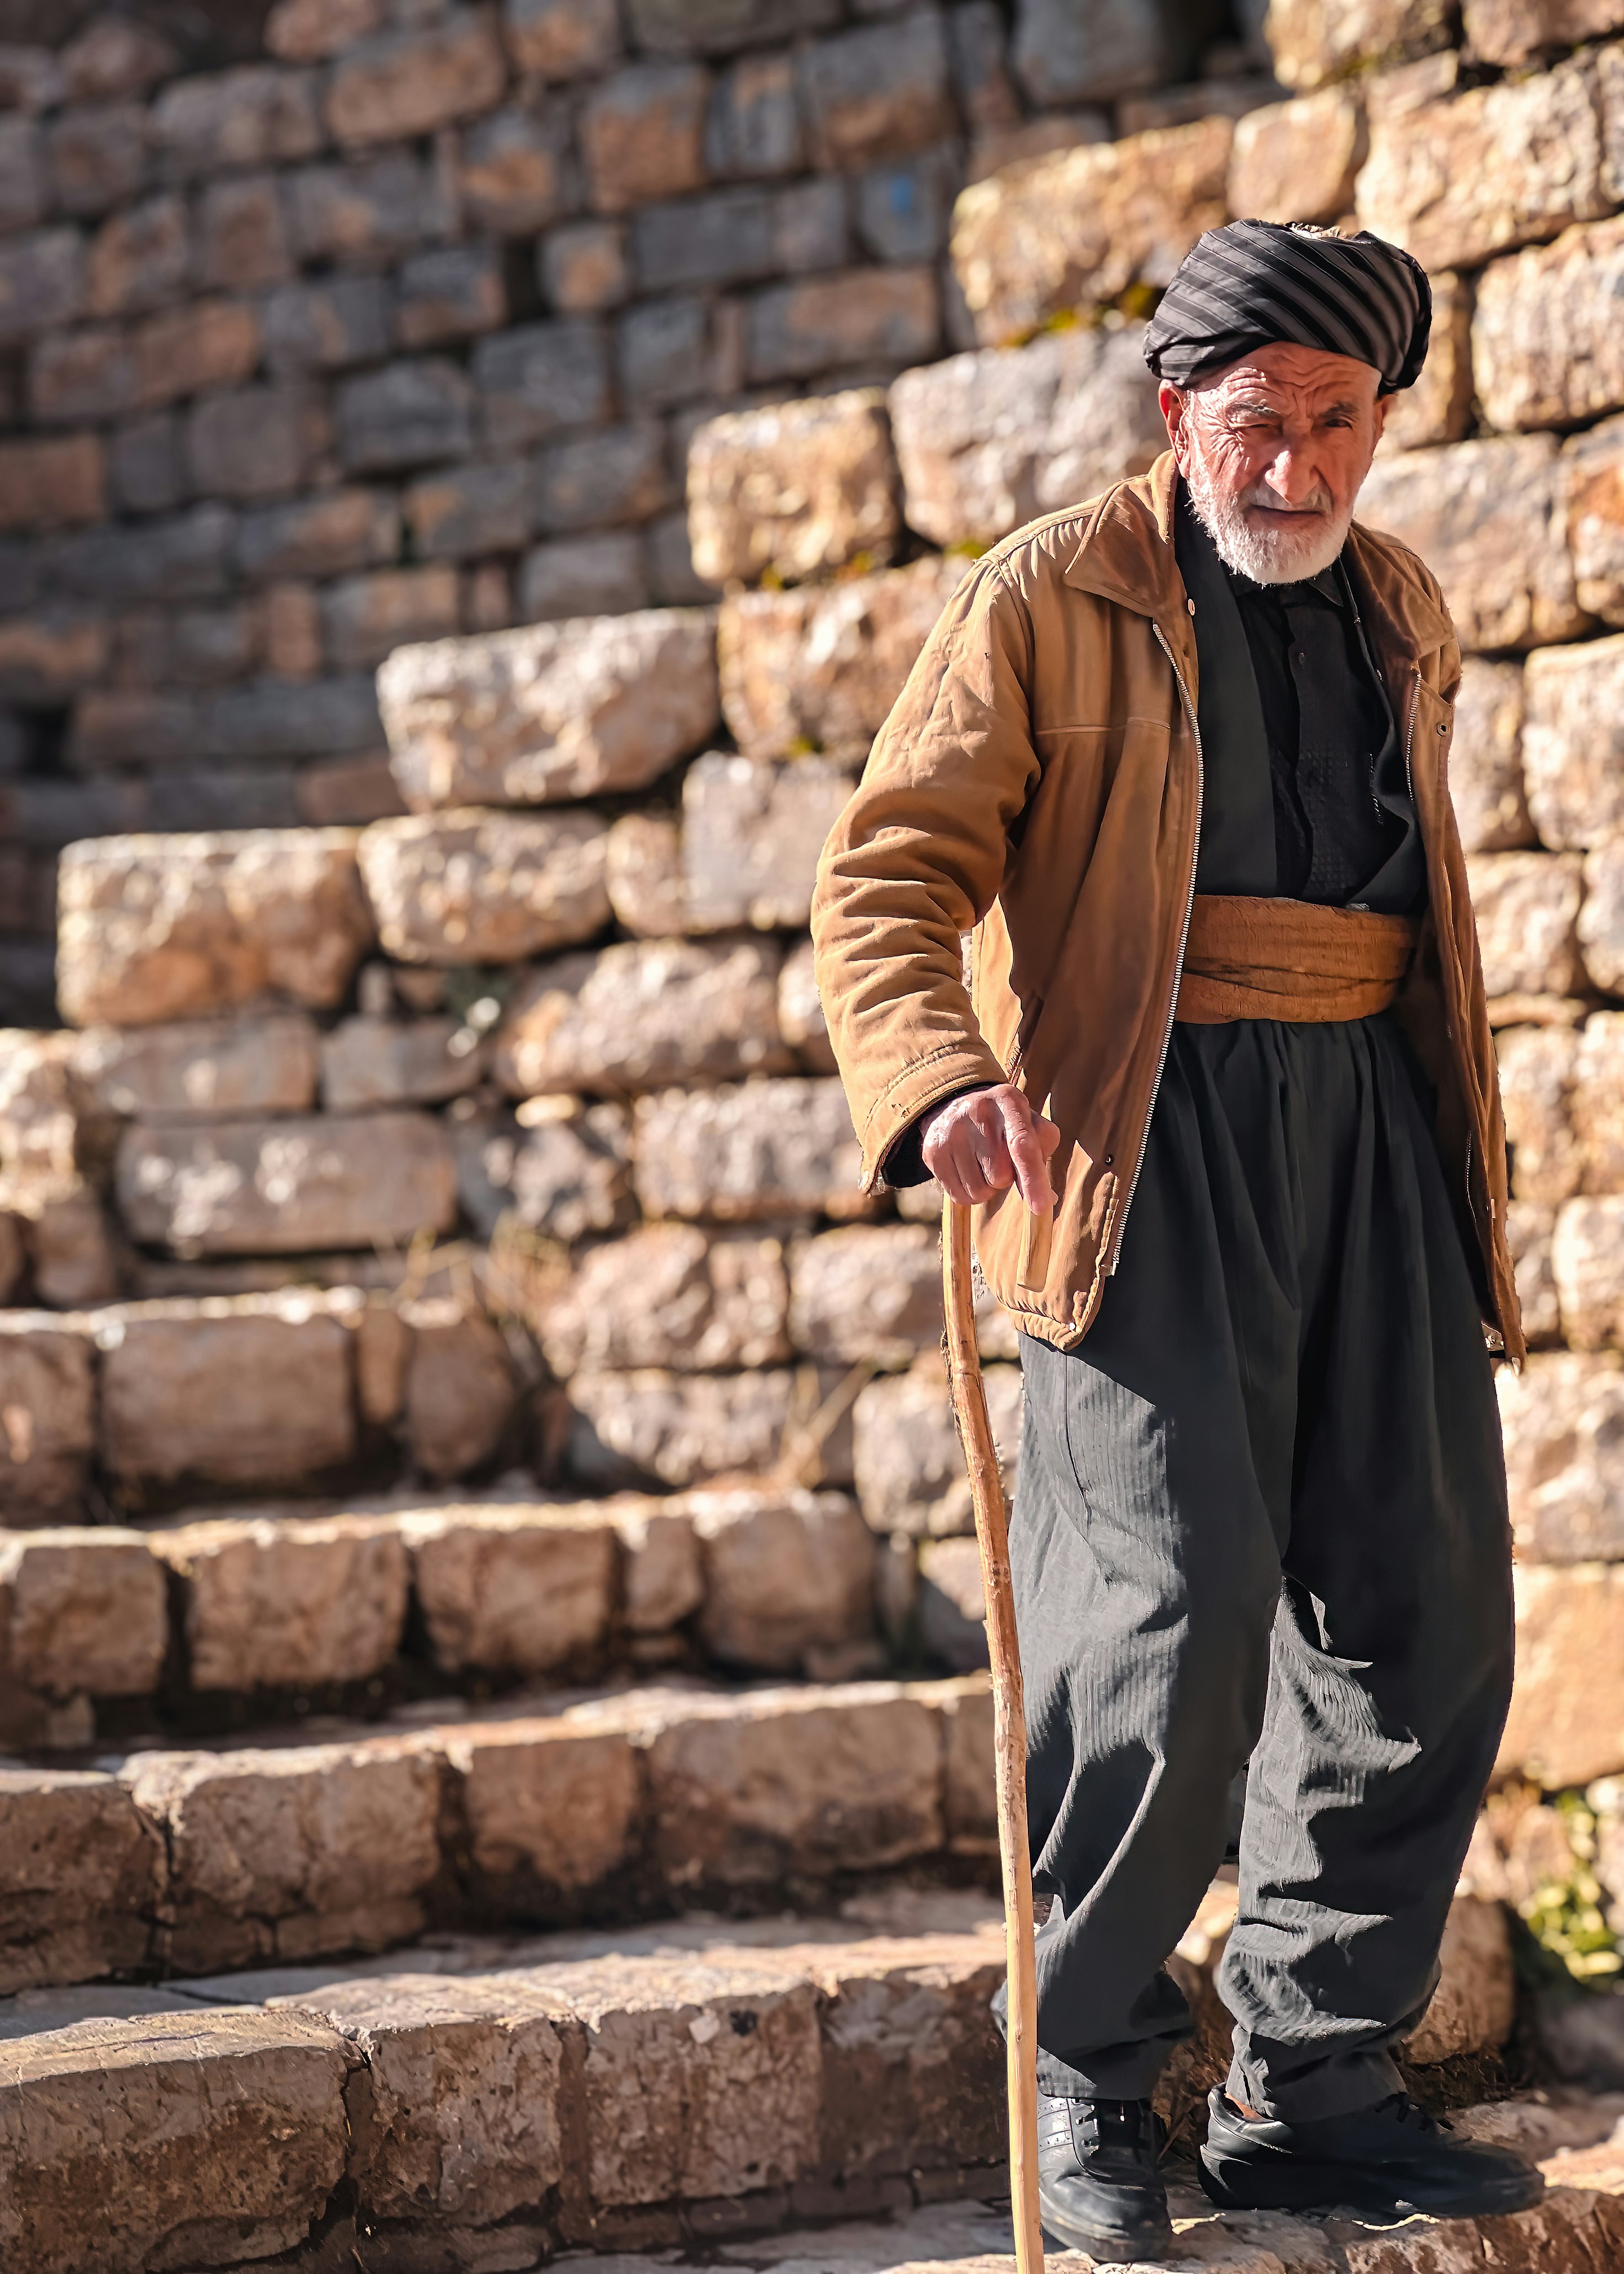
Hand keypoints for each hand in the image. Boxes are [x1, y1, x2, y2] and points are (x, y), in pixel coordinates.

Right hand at [921, 1084, 1060, 1211]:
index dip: (1033, 1179)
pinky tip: (968, 1171)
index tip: (1040, 1207)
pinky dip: (970, 1193)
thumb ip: (1042, 1156)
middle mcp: (977, 1112)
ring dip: (988, 1187)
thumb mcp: (1030, 1124)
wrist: (956, 1106)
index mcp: (1008, 1100)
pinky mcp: (932, 1152)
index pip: (1022, 1146)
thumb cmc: (1005, 1123)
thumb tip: (1046, 1199)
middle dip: (1006, 1177)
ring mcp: (951, 1132)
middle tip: (1001, 1159)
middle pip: (1000, 1176)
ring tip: (983, 1164)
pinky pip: (960, 1197)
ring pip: (979, 1191)